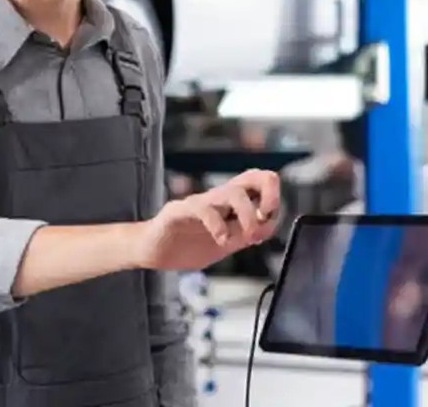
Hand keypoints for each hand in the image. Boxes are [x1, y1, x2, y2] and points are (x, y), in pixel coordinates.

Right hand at [137, 169, 282, 270]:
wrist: (153, 251)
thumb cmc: (188, 243)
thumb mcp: (226, 242)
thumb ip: (246, 234)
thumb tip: (268, 227)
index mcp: (233, 203)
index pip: (262, 183)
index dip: (274, 199)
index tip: (269, 221)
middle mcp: (219, 197)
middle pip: (253, 176)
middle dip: (269, 194)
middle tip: (265, 217)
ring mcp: (201, 202)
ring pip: (233, 192)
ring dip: (247, 215)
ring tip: (247, 238)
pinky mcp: (181, 211)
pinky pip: (203, 209)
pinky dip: (218, 226)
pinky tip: (221, 240)